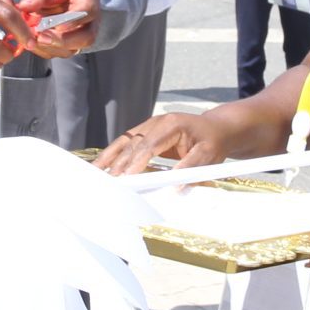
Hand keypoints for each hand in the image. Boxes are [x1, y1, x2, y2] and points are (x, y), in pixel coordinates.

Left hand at [16, 0, 99, 58]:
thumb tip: (25, 6)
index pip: (86, 11)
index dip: (71, 20)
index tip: (54, 26)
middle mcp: (90, 18)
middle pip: (86, 37)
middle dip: (62, 40)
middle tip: (40, 37)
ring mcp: (82, 33)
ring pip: (73, 49)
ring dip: (51, 47)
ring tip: (33, 38)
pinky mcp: (71, 44)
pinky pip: (62, 52)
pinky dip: (46, 50)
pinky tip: (33, 41)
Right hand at [95, 112, 226, 174]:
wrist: (216, 129)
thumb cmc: (212, 141)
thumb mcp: (208, 154)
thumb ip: (191, 168)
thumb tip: (176, 186)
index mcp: (171, 124)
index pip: (149, 144)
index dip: (136, 161)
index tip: (125, 177)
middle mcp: (156, 123)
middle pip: (132, 145)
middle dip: (118, 164)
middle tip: (107, 182)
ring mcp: (148, 127)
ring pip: (124, 143)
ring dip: (109, 158)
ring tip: (93, 172)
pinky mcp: (145, 135)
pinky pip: (125, 145)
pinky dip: (112, 155)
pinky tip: (101, 166)